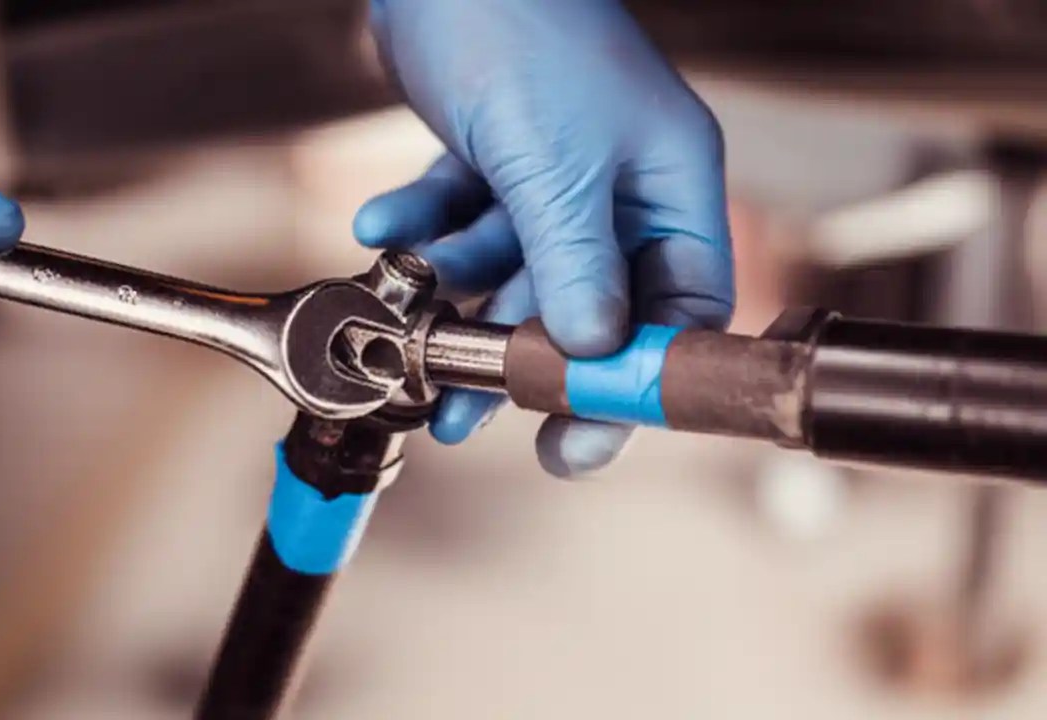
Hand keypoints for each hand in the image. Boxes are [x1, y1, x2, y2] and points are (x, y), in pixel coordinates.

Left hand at [356, 0, 733, 475]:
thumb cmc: (522, 28)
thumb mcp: (554, 165)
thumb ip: (574, 264)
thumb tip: (594, 351)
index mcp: (669, 187)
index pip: (680, 310)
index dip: (635, 383)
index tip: (580, 436)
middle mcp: (619, 190)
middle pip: (586, 306)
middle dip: (520, 358)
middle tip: (467, 409)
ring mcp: (556, 175)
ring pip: (512, 271)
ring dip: (456, 304)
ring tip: (404, 337)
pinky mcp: (495, 157)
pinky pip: (461, 218)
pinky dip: (422, 232)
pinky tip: (382, 233)